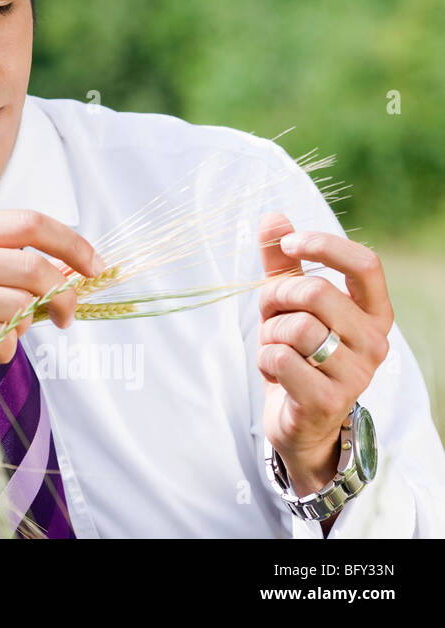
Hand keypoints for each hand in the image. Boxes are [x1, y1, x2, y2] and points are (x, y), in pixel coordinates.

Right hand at [0, 209, 104, 394]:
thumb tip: (72, 272)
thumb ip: (6, 259)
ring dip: (25, 326)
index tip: (94, 267)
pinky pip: (3, 341)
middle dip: (64, 296)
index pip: (29, 222)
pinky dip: (4, 349)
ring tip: (3, 329)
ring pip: (22, 308)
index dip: (72, 244)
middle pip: (33, 268)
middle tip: (66, 314)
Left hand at [256, 212, 392, 500]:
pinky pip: (282, 359)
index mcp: (373, 312)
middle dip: (276, 297)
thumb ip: (282, 263)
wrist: (300, 422)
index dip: (323, 245)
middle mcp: (374, 342)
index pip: (365, 264)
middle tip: (270, 315)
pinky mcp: (329, 400)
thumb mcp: (287, 304)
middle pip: (316, 292)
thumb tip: (274, 217)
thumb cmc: (297, 354)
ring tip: (276, 349)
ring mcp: (356, 374)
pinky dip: (265, 360)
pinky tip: (274, 373)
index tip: (288, 245)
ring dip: (269, 334)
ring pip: (296, 327)